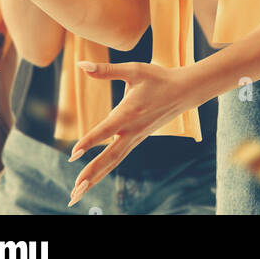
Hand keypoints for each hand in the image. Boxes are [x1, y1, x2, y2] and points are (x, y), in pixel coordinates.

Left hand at [66, 61, 196, 204]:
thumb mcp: (134, 70)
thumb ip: (106, 70)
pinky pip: (118, 157)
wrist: (186, 91)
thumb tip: (80, 64)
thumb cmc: (160, 78)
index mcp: (129, 113)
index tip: (73, 155)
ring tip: (76, 194)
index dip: (89, 141)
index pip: (105, 130)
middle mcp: (132, 130)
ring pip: (113, 161)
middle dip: (91, 174)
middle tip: (74, 191)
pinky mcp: (138, 138)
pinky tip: (92, 179)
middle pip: (109, 157)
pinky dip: (104, 170)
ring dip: (95, 178)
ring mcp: (136, 137)